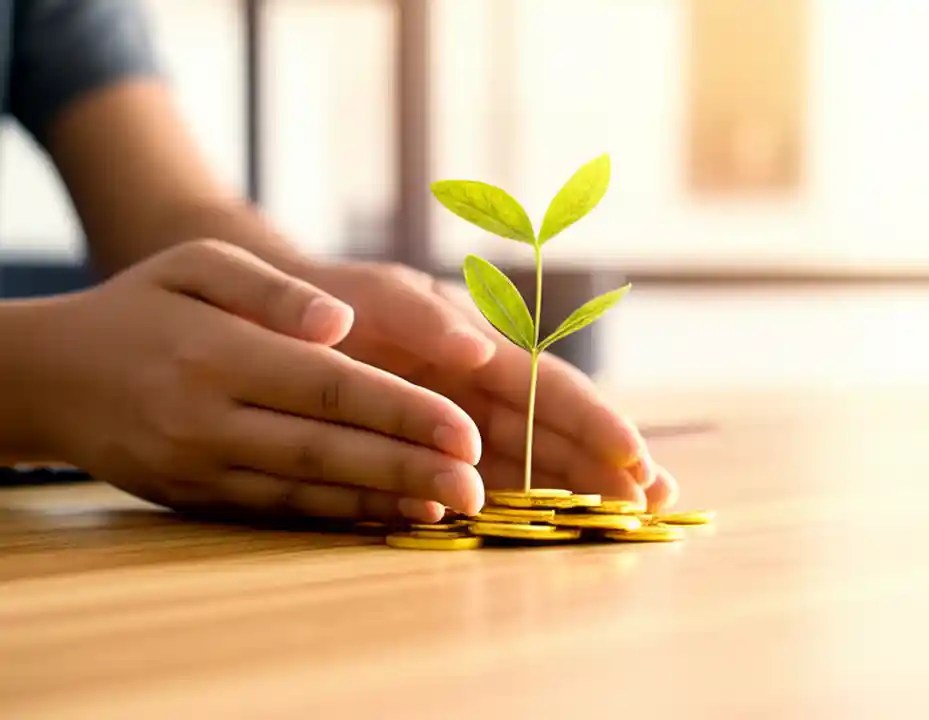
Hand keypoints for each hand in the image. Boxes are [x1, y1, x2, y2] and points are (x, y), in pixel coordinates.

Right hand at [34, 240, 485, 522]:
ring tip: (453, 506)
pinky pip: (283, 510)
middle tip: (477, 484)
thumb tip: (340, 321)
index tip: (464, 430)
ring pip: (309, 489)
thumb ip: (274, 290)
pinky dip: (342, 514)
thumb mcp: (197, 266)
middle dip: (410, 468)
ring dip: (386, 500)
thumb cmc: (143, 305)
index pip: (328, 387)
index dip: (402, 411)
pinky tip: (395, 514)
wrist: (52, 376)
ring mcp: (201, 466)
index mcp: (217, 352)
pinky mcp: (199, 498)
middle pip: (328, 448)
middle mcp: (208, 417)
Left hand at [293, 259, 679, 510]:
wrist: (282, 326)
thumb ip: (426, 319)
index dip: (598, 422)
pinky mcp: (433, 459)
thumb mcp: (382, 296)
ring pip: (532, 467)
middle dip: (611, 466)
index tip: (637, 456)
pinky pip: (483, 489)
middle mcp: (483, 394)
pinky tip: (553, 534)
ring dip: (581, 492)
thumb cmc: (337, 300)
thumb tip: (479, 350)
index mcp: (483, 350)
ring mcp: (461, 429)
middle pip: (559, 436)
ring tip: (629, 521)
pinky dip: (518, 510)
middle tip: (658, 503)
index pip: (553, 389)